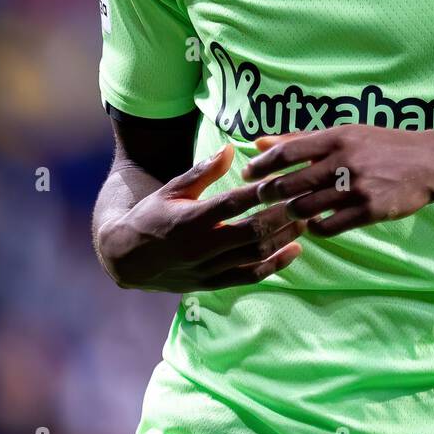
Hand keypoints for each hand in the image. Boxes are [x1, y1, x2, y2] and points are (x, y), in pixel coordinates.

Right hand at [98, 144, 306, 291]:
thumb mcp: (172, 189)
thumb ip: (203, 172)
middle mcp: (202, 246)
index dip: (261, 192)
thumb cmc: (152, 217)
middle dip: (283, 215)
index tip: (285, 178)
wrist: (127, 260)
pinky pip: (250, 276)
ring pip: (255, 255)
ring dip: (284, 238)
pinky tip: (294, 250)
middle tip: (305, 199)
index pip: (233, 203)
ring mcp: (208, 268)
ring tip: (306, 221)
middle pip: (252, 231)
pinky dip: (275, 265)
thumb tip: (230, 149)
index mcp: (191, 219)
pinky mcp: (213, 284)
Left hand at [241, 126, 433, 236]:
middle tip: (262, 199)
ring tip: (289, 212)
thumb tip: (260, 142)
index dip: (261, 166)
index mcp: (336, 138)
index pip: (286, 152)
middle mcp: (344, 161)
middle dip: (269, 194)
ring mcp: (356, 188)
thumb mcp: (344, 133)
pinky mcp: (369, 211)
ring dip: (292, 213)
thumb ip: (301, 139)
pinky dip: (315, 228)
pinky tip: (315, 224)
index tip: (247, 175)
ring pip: (306, 208)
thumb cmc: (380, 145)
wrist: (427, 163)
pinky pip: (329, 226)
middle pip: (290, 183)